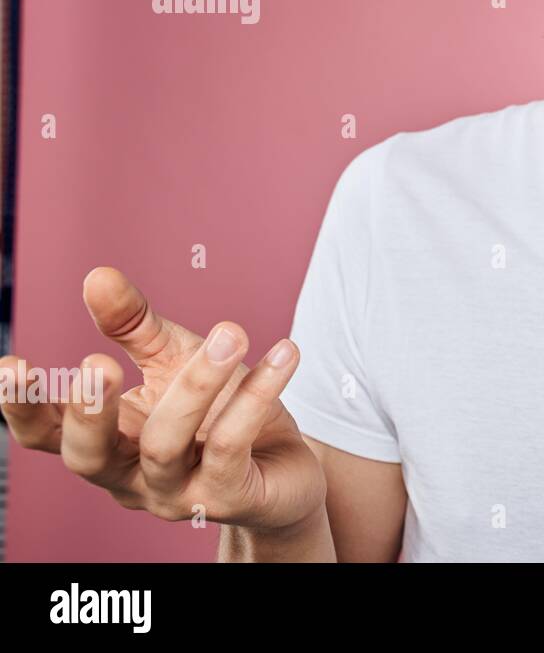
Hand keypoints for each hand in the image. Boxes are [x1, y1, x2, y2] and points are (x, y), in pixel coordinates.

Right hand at [0, 266, 324, 532]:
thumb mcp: (173, 360)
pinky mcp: (229, 498)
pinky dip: (256, 394)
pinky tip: (284, 353)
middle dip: (88, 411)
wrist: (285, 464)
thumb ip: (132, 325)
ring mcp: (176, 493)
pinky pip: (232, 444)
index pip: (48, 433)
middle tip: (97, 363)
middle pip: (88, 456)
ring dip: (196, 385)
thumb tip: (96, 276)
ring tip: (230, 333)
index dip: (25, 407)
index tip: (12, 366)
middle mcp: (129, 476)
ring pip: (166, 445)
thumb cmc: (218, 411)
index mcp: (106, 441)